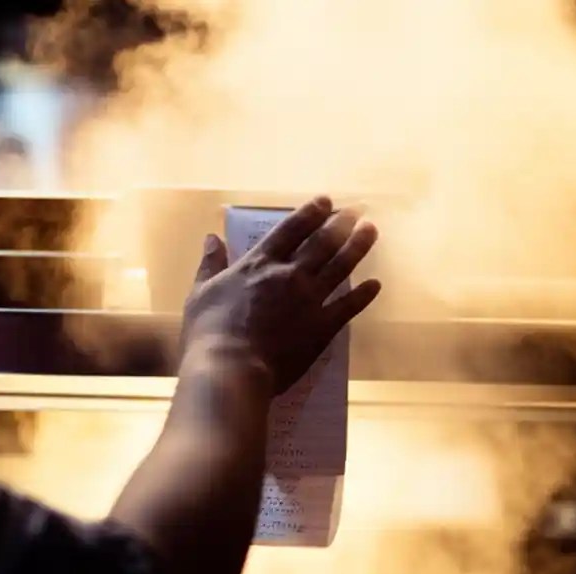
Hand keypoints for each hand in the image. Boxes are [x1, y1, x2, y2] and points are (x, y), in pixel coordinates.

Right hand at [179, 195, 380, 393]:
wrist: (232, 369)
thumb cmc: (209, 333)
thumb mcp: (201, 292)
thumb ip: (210, 264)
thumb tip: (211, 238)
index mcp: (260, 263)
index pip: (291, 229)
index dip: (311, 213)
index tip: (326, 201)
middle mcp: (290, 274)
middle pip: (323, 242)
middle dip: (342, 223)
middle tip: (358, 211)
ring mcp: (310, 300)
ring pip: (341, 266)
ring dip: (358, 247)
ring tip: (371, 231)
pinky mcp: (323, 327)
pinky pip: (349, 306)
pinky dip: (364, 295)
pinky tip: (375, 285)